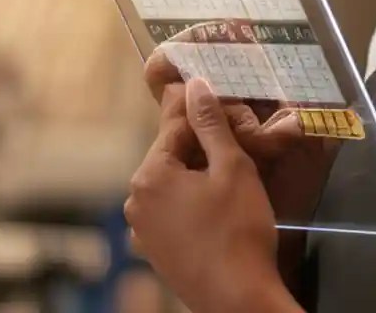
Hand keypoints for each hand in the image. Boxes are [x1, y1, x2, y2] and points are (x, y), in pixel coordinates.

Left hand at [124, 79, 302, 312]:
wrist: (239, 299)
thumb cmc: (239, 229)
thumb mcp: (233, 168)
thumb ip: (211, 124)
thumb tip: (195, 84)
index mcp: (148, 177)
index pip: (176, 128)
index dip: (208, 120)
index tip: (233, 118)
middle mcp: (134, 203)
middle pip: (172, 158)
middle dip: (204, 152)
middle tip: (240, 157)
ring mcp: (142, 232)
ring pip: (174, 187)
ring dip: (199, 180)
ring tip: (234, 189)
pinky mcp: (156, 253)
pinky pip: (173, 214)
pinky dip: (193, 206)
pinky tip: (220, 216)